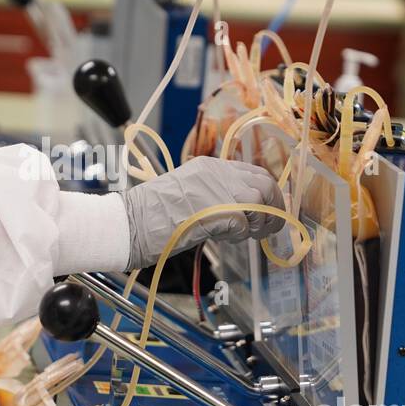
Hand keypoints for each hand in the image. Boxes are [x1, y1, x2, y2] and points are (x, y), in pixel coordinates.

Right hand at [121, 157, 285, 271]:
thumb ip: (215, 195)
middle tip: (268, 227)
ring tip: (247, 235)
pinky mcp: (216, 212)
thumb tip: (243, 212)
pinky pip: (244, 224)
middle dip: (274, 207)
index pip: (254, 171)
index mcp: (209, 166)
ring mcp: (217, 190)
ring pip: (260, 201)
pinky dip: (240, 236)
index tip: (269, 210)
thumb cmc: (151, 215)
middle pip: (265, 183)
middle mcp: (217, 173)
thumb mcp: (188, 194)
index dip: (268, 191)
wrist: (130, 223)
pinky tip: (224, 239)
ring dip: (259, 222)